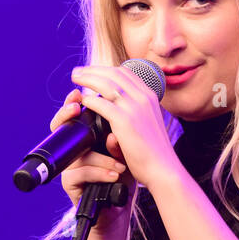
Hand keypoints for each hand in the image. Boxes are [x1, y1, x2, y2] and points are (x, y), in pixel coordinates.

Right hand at [50, 88, 133, 233]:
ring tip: (120, 167)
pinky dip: (99, 174)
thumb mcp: (125, 155)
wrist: (120, 207)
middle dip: (67, 116)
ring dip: (102, 159)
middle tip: (76, 109)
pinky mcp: (70, 183)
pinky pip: (80, 173)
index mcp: (88, 138)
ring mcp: (71, 166)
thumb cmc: (124, 177)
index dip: (72, 103)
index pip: (76, 116)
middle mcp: (76, 150)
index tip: (78, 94)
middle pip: (62, 128)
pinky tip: (114, 177)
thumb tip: (111, 136)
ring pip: (78, 154)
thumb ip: (120, 142)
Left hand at [71, 63, 181, 190]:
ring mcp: (135, 107)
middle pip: (114, 73)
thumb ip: (136, 113)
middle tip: (78, 72)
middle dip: (93, 70)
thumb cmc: (154, 153)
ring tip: (75, 78)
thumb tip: (117, 108)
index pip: (126, 73)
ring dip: (87, 78)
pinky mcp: (125, 121)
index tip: (92, 71)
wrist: (163, 169)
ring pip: (106, 84)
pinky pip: (101, 103)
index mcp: (150, 97)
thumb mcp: (149, 124)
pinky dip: (89, 100)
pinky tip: (82, 101)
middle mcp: (144, 97)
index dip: (107, 69)